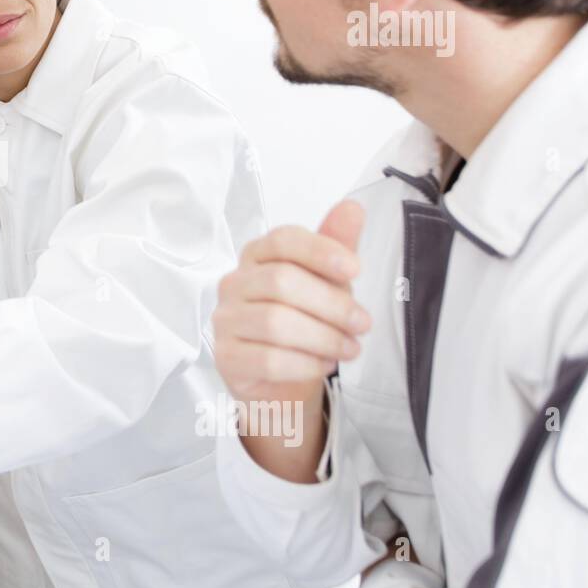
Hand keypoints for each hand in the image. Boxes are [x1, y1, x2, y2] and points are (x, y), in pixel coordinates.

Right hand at [212, 200, 370, 403]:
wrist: (281, 379)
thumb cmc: (304, 321)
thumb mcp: (327, 282)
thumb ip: (336, 246)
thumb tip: (352, 208)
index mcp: (257, 256)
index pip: (282, 241)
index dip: (320, 251)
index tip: (355, 269)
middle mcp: (235, 283)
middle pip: (281, 281)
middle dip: (332, 304)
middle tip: (362, 323)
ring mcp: (225, 320)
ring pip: (275, 322)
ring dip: (323, 337)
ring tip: (349, 348)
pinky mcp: (226, 357)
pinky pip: (267, 359)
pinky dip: (305, 363)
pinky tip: (322, 364)